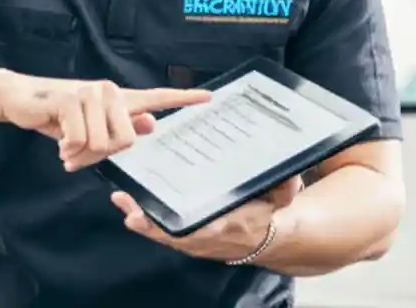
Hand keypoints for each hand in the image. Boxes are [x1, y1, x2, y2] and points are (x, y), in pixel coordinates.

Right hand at [0, 73, 210, 170]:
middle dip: (100, 155)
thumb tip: (149, 125)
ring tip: (67, 146)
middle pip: (125, 140)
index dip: (182, 100)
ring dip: (81, 154)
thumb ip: (121, 128)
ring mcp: (90, 93)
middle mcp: (109, 91)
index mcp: (118, 99)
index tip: (208, 98)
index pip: (156, 98)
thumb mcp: (92, 128)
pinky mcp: (71, 99)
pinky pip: (80, 140)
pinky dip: (68, 150)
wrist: (20, 99)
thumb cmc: (59, 117)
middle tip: (80, 152)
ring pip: (101, 144)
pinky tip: (59, 143)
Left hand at [111, 175, 302, 262]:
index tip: (165, 218)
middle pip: (174, 233)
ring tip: (122, 201)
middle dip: (151, 223)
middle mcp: (207, 237)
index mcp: (228, 227)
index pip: (204, 230)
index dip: (184, 228)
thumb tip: (292, 176)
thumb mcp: (280, 201)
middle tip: (131, 209)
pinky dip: (143, 220)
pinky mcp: (186, 237)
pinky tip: (128, 205)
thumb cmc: (266, 213)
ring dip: (141, 218)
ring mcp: (194, 240)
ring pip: (163, 232)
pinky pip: (162, 230)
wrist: (264, 238)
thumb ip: (285, 189)